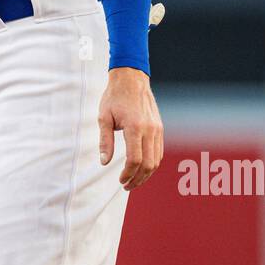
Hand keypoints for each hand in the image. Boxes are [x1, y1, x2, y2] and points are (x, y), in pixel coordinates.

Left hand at [98, 67, 163, 190]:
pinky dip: (152, 163)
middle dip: (138, 179)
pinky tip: (141, 168)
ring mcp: (157, 129)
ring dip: (146, 174)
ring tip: (133, 180)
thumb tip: (104, 162)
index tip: (120, 180)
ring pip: (157, 160)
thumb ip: (105, 141)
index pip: (135, 159)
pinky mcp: (160, 128)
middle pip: (149, 164)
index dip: (128, 174)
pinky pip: (159, 151)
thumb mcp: (104, 118)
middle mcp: (149, 130)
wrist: (131, 79)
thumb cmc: (114, 97)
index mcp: (135, 127)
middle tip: (126, 186)